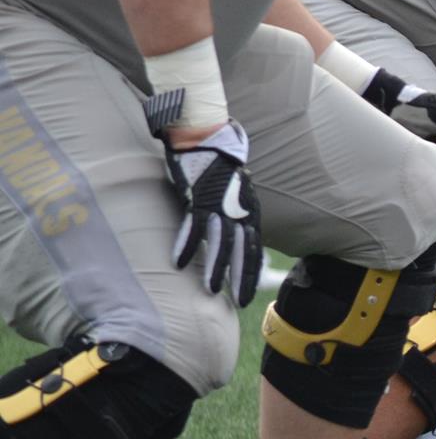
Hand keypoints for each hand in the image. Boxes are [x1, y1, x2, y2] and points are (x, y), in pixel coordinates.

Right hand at [157, 119, 263, 307]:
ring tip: (210, 290)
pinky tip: (179, 263)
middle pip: (244, 250)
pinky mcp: (200, 197)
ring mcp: (220, 204)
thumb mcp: (229, 194)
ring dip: (215, 268)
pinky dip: (187, 244)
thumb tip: (223, 234)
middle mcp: (240, 210)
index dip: (250, 272)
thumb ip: (228, 214)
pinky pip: (194, 226)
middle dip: (241, 278)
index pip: (254, 248)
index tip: (246, 294)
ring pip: (221, 243)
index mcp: (248, 211)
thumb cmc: (215, 166)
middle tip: (238, 303)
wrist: (205, 135)